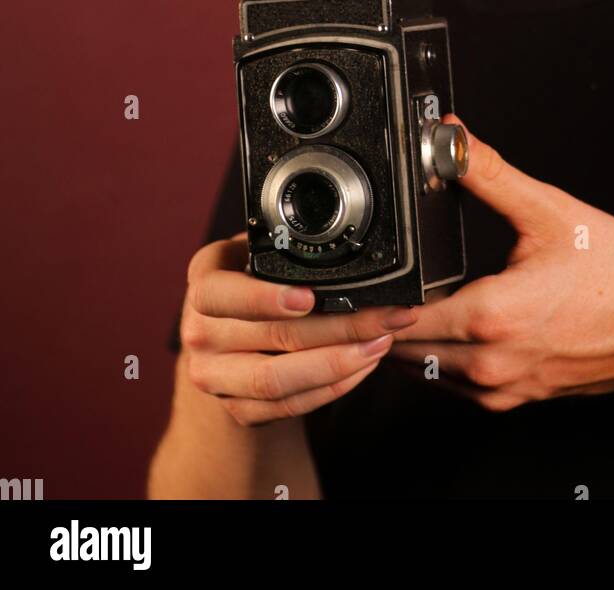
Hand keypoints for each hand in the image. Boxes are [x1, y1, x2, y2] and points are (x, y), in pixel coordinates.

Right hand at [181, 232, 417, 425]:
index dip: (263, 298)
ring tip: (381, 342)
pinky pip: (289, 406)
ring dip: (341, 362)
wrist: (224, 340)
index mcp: (204, 280)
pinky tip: (362, 366)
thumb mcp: (254, 251)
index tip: (309, 297)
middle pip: (272, 337)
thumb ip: (281, 245)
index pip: (218, 293)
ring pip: (279, 380)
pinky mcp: (238, 409)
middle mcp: (199, 331)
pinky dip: (332, 387)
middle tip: (386, 316)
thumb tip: (339, 233)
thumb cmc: (250, 280)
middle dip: (340, 326)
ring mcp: (215, 375)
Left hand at [389, 116, 613, 408]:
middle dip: (375, 321)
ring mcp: (500, 388)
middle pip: (397, 351)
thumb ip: (488, 173)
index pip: (394, 321)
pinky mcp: (514, 397)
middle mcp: (488, 363)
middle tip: (364, 286)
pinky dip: (435, 358)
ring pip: (422, 373)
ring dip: (402, 343)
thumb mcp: (550, 211)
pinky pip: (452, 384)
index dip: (366, 300)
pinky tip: (440, 325)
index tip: (358, 277)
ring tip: (396, 301)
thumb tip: (450, 139)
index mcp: (489, 317)